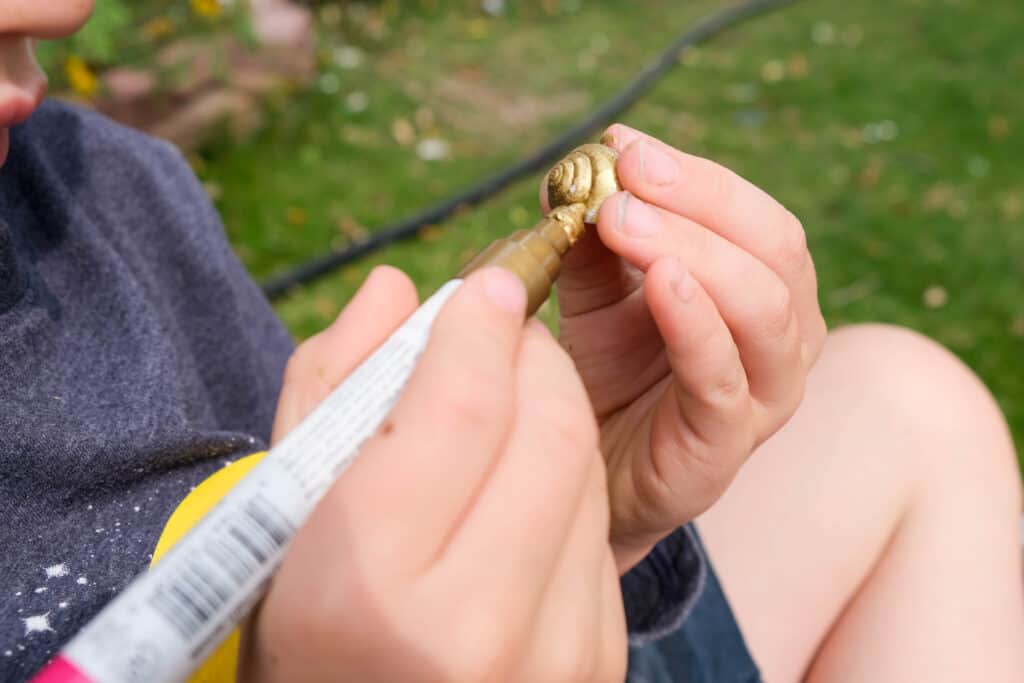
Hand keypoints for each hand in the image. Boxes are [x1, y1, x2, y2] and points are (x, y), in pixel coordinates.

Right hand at [243, 266, 626, 681]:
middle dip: (534, 357)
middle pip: (549, 432)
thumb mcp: (283, 515)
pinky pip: (600, 532)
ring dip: (556, 411)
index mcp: (370, 586)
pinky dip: (569, 481)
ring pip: (587, 475)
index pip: (462, 410)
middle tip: (506, 332)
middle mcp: (472, 631)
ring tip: (513, 400)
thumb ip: (331, 388)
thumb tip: (396, 289)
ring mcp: (550, 658)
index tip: (488, 286)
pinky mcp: (597, 667)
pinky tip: (527, 482)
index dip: (480, 328)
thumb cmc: (308, 629)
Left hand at [548, 124, 827, 571]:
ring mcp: (763, 394)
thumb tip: (577, 167)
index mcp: (763, 291)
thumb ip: (597, 237)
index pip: (756, 217)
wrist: (585, 472)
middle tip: (624, 176)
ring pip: (762, 306)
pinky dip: (696, 322)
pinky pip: (724, 376)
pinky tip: (657, 282)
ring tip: (622, 218)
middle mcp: (781, 338)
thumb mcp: (599, 293)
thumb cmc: (605, 376)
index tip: (623, 142)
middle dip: (699, 200)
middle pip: (774, 249)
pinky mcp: (727, 444)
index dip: (696, 175)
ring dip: (694, 249)